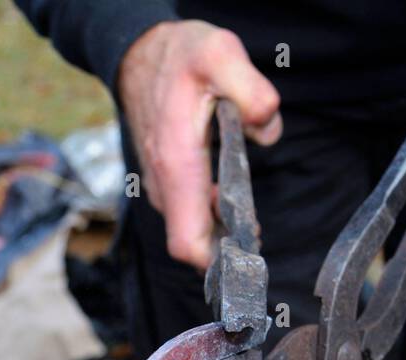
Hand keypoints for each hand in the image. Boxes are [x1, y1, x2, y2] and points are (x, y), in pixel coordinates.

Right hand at [118, 20, 281, 268]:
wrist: (139, 53)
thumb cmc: (178, 56)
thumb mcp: (219, 54)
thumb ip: (250, 89)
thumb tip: (267, 128)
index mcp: (177, 164)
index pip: (187, 242)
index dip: (215, 261)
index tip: (245, 256)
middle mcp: (164, 184)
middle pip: (192, 243)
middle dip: (224, 249)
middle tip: (256, 234)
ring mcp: (162, 186)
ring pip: (190, 229)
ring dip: (219, 231)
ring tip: (248, 218)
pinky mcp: (166, 182)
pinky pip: (187, 213)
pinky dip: (210, 216)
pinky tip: (231, 201)